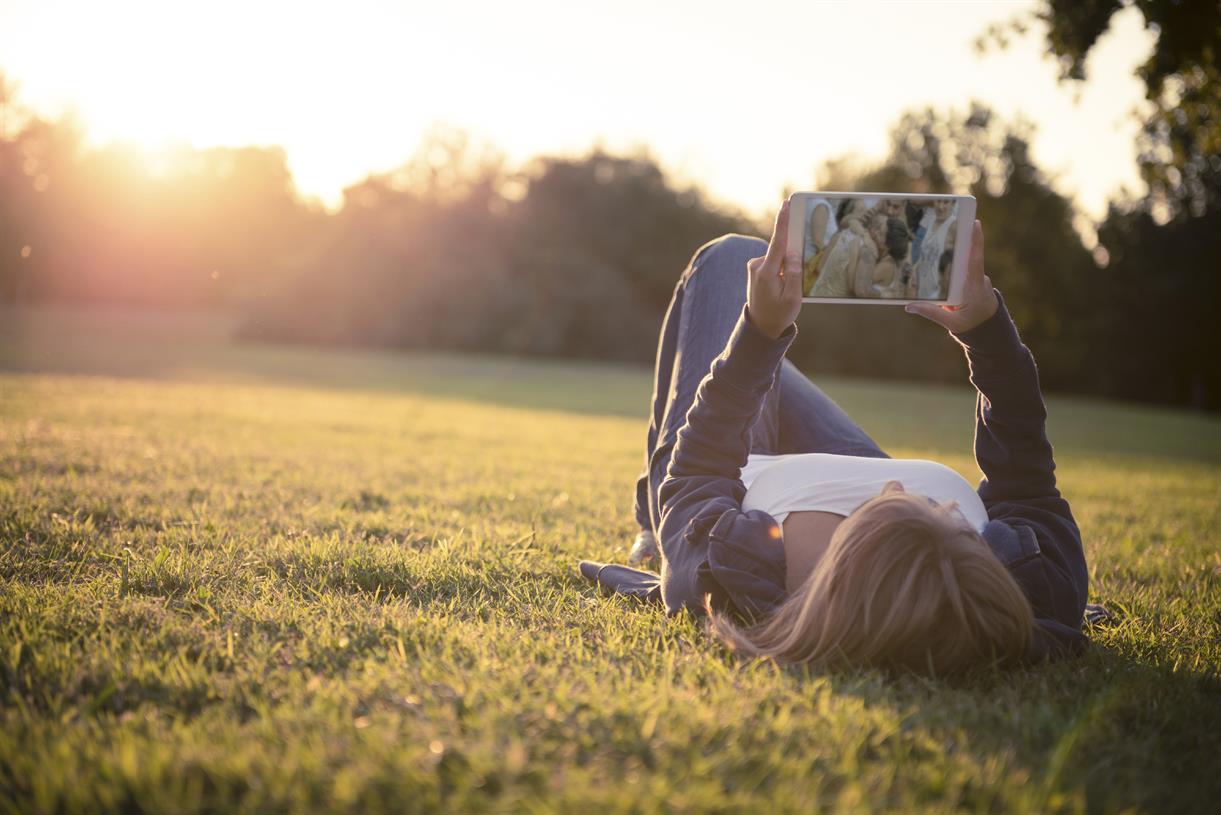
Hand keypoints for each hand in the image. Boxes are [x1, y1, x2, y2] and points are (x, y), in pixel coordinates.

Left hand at [746, 198, 802, 338]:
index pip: (777, 242)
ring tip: (785, 291)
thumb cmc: (779, 314)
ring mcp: (755, 266)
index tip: (786, 204)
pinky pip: (775, 262)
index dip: (783, 222)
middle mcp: (757, 266)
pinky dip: (782, 269)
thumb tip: (793, 253)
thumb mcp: (793, 298)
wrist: (760, 327)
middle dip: (793, 257)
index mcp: (766, 273)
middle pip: (781, 250)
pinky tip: (782, 287)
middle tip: (792, 279)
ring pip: (779, 257)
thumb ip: (794, 273)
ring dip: (787, 267)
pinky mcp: (756, 268)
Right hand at [905, 220, 997, 333]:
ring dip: (954, 254)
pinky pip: (965, 270)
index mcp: (975, 287)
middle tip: (951, 221)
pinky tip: (940, 261)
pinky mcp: (975, 283)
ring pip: (965, 264)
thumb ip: (931, 313)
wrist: (991, 334)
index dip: (975, 241)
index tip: (975, 222)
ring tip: (939, 239)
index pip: (976, 260)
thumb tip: (909, 306)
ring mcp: (978, 280)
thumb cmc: (973, 328)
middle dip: (960, 239)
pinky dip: (955, 265)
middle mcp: (979, 280)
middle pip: (969, 255)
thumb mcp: (952, 324)